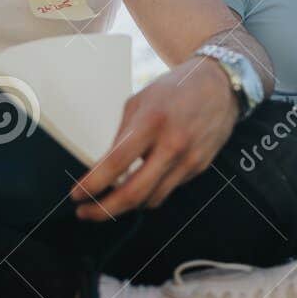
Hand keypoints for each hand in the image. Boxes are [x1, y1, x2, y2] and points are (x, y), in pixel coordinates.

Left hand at [70, 56, 238, 220]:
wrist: (220, 85)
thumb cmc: (176, 89)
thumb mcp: (139, 101)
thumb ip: (122, 135)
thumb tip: (103, 166)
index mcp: (152, 122)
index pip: (116, 164)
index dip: (92, 185)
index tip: (77, 194)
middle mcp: (172, 144)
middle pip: (134, 193)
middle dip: (104, 210)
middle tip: (85, 212)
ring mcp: (188, 159)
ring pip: (151, 199)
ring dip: (126, 206)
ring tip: (109, 202)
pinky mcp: (199, 168)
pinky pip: (168, 189)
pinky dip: (149, 193)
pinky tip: (139, 186)